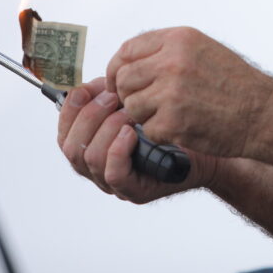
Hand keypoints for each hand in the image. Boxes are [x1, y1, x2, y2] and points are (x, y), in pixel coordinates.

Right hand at [57, 77, 213, 202]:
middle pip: (70, 146)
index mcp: (93, 146)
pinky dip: (117, 149)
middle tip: (114, 96)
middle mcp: (98, 167)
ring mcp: (114, 183)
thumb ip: (114, 95)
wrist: (208, 146)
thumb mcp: (138, 104)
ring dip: (106, 128)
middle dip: (89, 116)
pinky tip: (131, 133)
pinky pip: (113, 173)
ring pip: (88, 158)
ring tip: (129, 111)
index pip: (64, 132)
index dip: (71, 108)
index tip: (88, 88)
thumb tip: (94, 81)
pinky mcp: (134, 191)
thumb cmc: (173, 124)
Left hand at [106, 26, 272, 157]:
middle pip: (124, 78)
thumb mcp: (203, 50)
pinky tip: (181, 127)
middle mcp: (172, 61)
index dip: (119, 68)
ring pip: (131, 105)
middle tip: (144, 103)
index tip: (121, 81)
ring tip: (169, 114)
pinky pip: (147, 128)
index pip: (128, 50)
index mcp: (179, 39)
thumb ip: (167, 51)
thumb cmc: (236, 84)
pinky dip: (160, 132)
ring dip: (144, 114)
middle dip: (128, 93)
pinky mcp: (173, 121)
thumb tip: (128, 60)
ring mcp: (171, 92)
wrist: (264, 113)